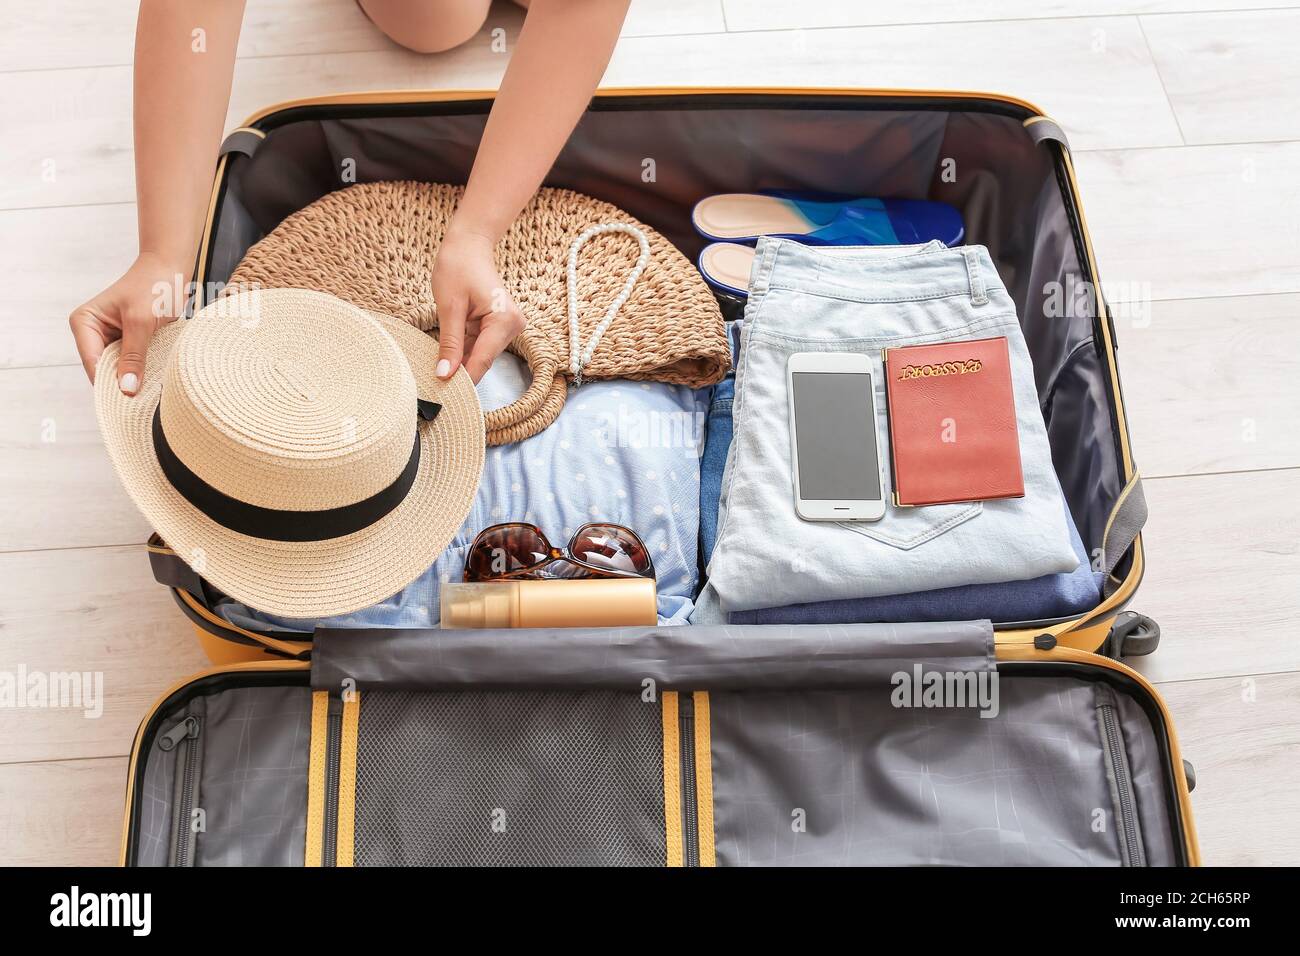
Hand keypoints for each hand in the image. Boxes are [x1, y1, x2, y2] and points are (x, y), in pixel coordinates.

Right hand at [69, 252, 184, 392]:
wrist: (170, 268)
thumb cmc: (153, 286)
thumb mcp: (142, 321)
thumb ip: (134, 355)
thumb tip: (126, 388)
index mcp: (84, 323)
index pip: (93, 363)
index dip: (109, 384)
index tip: (128, 403)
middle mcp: (92, 332)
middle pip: (104, 369)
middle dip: (122, 383)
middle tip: (143, 402)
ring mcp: (110, 338)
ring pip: (119, 369)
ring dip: (136, 378)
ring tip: (152, 391)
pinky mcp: (128, 341)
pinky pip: (133, 363)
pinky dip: (144, 371)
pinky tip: (156, 380)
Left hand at [430, 228, 526, 382]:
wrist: (468, 245)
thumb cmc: (458, 267)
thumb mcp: (448, 307)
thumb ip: (449, 343)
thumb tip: (445, 374)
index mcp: (504, 320)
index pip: (481, 361)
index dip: (462, 379)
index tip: (443, 396)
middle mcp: (513, 326)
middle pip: (483, 360)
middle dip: (460, 370)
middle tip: (433, 383)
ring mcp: (508, 326)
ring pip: (480, 355)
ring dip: (460, 359)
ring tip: (437, 365)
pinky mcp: (500, 326)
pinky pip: (479, 346)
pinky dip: (463, 350)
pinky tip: (448, 352)